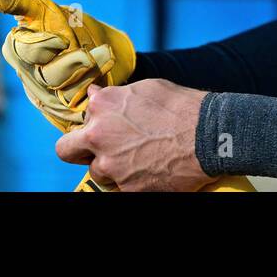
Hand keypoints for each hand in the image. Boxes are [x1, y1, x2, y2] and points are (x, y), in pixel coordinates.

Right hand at [0, 0, 135, 132]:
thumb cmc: (71, 27)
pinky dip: (95, 91)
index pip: (21, 51)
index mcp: (20, 53)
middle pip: (45, 75)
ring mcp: (51, 99)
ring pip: (64, 92)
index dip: (42, 46)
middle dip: (68, 63)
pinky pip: (80, 108)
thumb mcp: (44, 9)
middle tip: (88, 53)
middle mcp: (32, 78)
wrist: (110, 52)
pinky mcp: (72, 114)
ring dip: (88, 73)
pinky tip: (105, 79)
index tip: (62, 38)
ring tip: (104, 57)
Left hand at [56, 80, 215, 191]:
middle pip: (66, 150)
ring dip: (110, 167)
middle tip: (100, 149)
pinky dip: (131, 181)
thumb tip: (94, 94)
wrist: (209, 135)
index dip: (94, 122)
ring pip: (96, 171)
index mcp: (102, 106)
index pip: (81, 118)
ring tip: (138, 158)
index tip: (106, 125)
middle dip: (78, 150)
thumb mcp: (147, 88)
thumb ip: (114, 95)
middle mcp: (99, 135)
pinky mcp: (127, 188)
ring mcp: (111, 165)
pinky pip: (118, 187)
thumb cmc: (182, 107)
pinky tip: (148, 170)